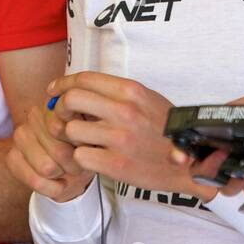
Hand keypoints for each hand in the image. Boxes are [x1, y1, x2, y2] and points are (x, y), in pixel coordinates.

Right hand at [8, 92, 94, 203]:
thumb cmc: (86, 150)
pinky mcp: (11, 156)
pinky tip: (59, 183)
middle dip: (75, 164)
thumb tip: (80, 131)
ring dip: (64, 176)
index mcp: (59, 104)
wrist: (75, 172)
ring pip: (47, 167)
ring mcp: (21, 134)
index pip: (71, 130)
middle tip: (79, 163)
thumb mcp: (95, 137)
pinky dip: (53, 188)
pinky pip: (35, 180)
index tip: (89, 147)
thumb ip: (89, 128)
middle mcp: (35, 114)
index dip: (84, 146)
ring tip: (69, 171)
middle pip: (60, 151)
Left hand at [47, 71, 210, 199]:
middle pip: (71, 100)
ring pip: (71, 130)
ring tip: (84, 141)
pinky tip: (93, 157)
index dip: (62, 84)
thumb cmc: (164, 129)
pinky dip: (82, 158)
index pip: (85, 78)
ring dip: (72, 137)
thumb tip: (77, 88)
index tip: (53, 91)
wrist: (191, 162)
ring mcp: (119, 138)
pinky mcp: (115, 164)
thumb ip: (115, 93)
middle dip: (61, 109)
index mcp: (131, 90)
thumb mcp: (146, 99)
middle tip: (64, 117)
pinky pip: (79, 156)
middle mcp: (124, 111)